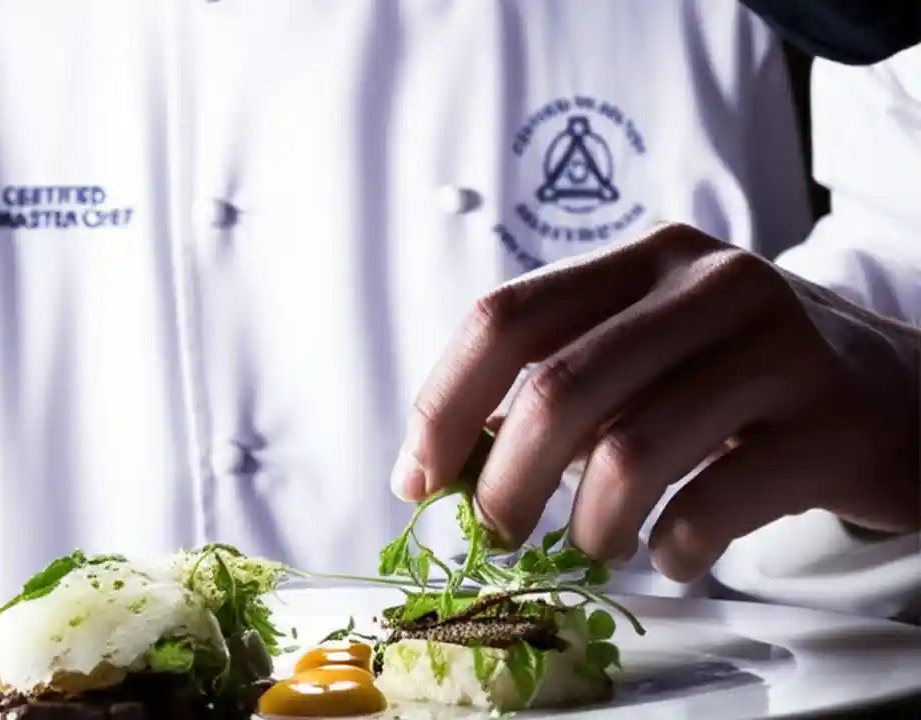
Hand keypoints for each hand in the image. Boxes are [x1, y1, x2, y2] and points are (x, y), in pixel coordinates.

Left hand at [390, 223, 920, 580]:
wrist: (911, 396)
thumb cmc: (751, 383)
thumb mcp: (653, 356)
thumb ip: (560, 391)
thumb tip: (447, 461)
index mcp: (644, 259)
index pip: (505, 317)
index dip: (442, 403)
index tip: (416, 478)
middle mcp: (708, 283)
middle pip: (557, 387)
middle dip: (504, 482)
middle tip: (499, 534)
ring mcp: (779, 345)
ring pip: (630, 452)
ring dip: (589, 526)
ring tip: (597, 546)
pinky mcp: (834, 421)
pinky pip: (714, 504)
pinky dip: (674, 549)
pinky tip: (676, 554)